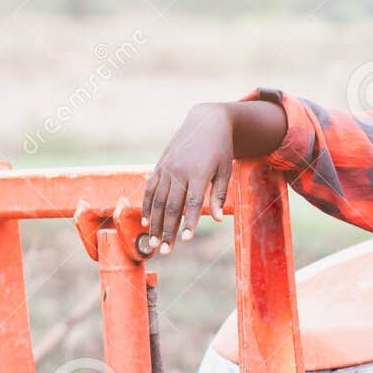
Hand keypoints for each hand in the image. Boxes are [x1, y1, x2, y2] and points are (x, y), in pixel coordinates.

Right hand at [141, 102, 233, 253]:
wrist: (206, 122)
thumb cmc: (220, 149)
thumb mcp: (226, 170)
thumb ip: (220, 194)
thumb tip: (216, 219)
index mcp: (199, 173)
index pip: (192, 203)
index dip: (188, 222)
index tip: (186, 240)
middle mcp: (180, 171)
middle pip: (171, 206)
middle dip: (167, 230)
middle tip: (165, 251)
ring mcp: (167, 168)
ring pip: (158, 200)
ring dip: (155, 223)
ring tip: (154, 243)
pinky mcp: (160, 165)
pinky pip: (150, 189)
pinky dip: (147, 206)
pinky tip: (146, 222)